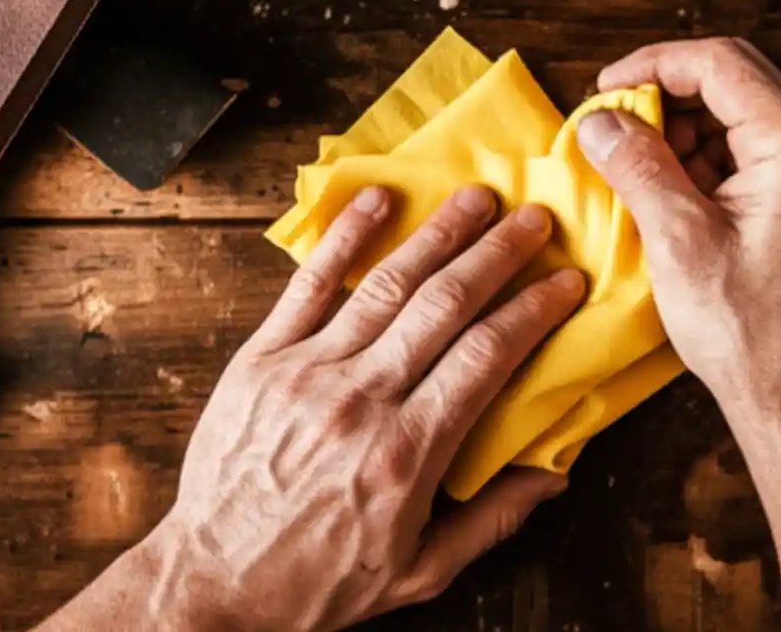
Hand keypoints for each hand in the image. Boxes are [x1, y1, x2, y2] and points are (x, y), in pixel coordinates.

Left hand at [139, 187, 578, 630]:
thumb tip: (553, 474)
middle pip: (445, 305)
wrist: (214, 581)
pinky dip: (344, 237)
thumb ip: (490, 520)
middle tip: (535, 220)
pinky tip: (378, 200)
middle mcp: (361, 400)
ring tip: (477, 199)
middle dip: (498, 255)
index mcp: (407, 452)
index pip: (487, 356)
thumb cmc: (320, 582)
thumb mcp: (420, 572)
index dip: (533, 311)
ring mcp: (307, 372)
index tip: (566, 283)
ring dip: (438, 234)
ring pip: (386, 285)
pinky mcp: (262, 359)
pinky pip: (308, 285)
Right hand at [576, 38, 780, 404]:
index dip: (654, 64)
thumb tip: (600, 120)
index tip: (606, 88)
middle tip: (615, 125)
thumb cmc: (746, 331)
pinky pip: (751, 148)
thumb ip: (637, 166)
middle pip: (735, 78)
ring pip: (741, 111)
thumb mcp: (677, 241)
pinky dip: (705, 156)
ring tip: (640, 168)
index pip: (721, 65)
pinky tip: (671, 191)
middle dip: (667, 94)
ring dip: (684, 127)